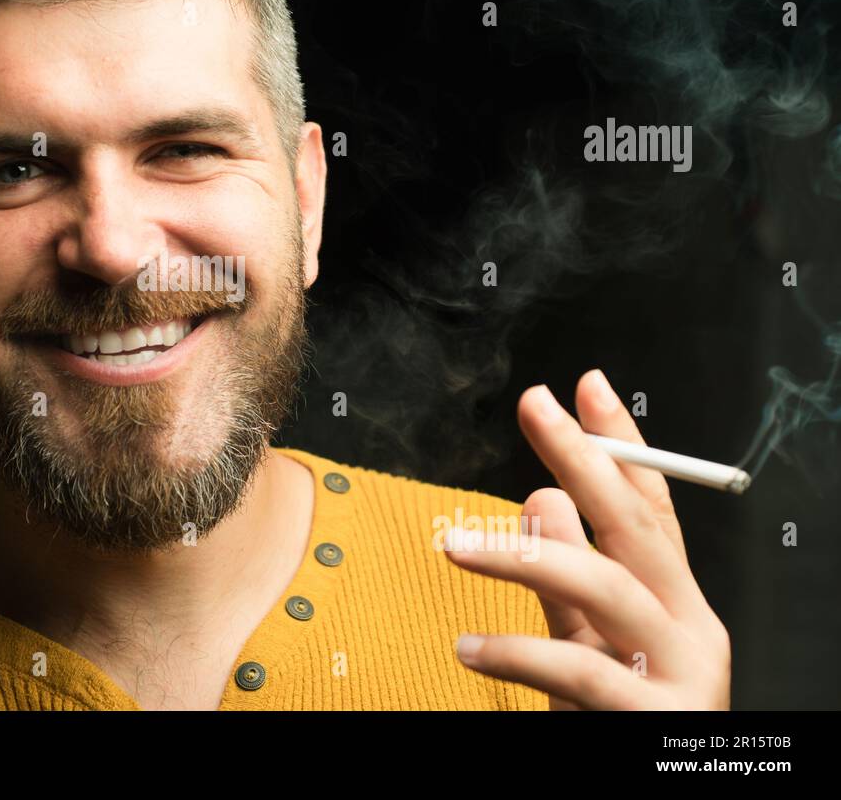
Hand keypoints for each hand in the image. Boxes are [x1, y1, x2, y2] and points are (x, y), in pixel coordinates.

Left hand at [444, 368, 731, 708]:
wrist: (656, 789)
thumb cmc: (613, 718)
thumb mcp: (586, 642)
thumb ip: (564, 581)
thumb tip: (539, 498)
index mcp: (674, 601)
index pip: (650, 506)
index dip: (621, 443)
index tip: (585, 383)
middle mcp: (690, 626)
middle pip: (636, 526)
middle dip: (585, 457)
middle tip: (534, 404)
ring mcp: (680, 674)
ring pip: (606, 586)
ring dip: (525, 555)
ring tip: (453, 546)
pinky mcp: (653, 721)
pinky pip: (578, 671)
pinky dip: (518, 652)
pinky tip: (468, 649)